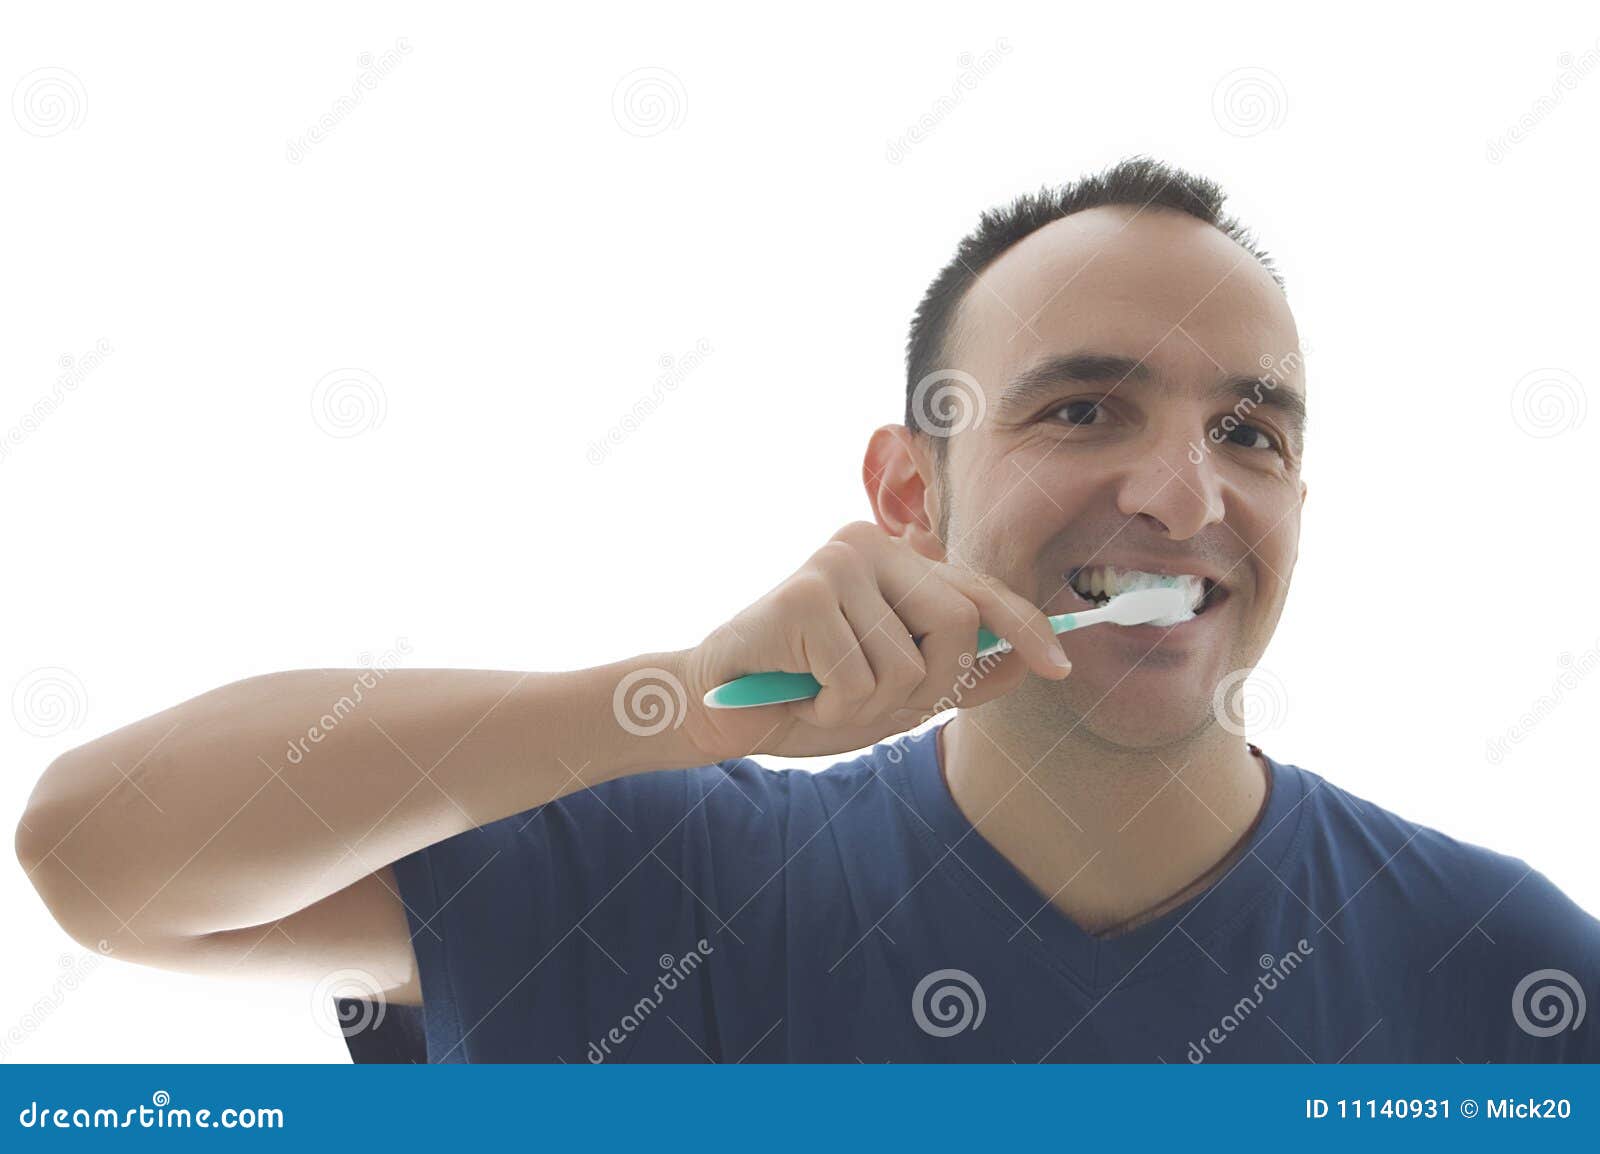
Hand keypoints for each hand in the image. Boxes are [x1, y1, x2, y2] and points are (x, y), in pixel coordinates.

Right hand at [677, 521, 1071, 761]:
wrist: (712, 708)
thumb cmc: (802, 697)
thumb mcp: (892, 695)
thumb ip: (955, 676)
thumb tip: (1028, 664)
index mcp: (896, 563)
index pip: (980, 591)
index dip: (1026, 629)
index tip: (1061, 668)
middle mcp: (871, 547)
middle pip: (960, 621)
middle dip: (929, 682)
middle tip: (870, 701)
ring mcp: (838, 562)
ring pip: (909, 662)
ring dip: (869, 704)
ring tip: (821, 692)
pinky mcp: (806, 591)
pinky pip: (859, 675)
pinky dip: (832, 705)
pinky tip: (797, 691)